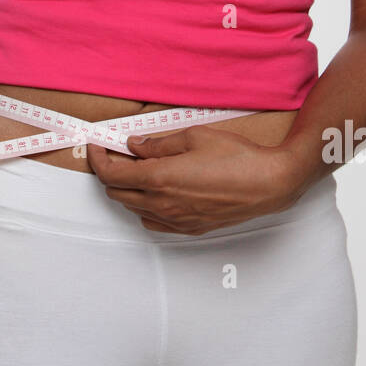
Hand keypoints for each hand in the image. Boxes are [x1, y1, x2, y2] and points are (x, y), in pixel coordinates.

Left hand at [85, 124, 308, 233]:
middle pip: (117, 192)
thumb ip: (159, 144)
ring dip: (127, 189)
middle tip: (116, 154)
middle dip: (109, 172)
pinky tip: (156, 192)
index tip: (97, 146)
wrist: (268, 184)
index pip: (111, 174)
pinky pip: (153, 221)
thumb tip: (135, 145)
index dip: (98, 159)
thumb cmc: (236, 157)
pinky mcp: (189, 228)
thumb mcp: (194, 137)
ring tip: (137, 170)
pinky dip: (144, 207)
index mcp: (158, 178)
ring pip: (133, 208)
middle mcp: (162, 203)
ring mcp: (175, 219)